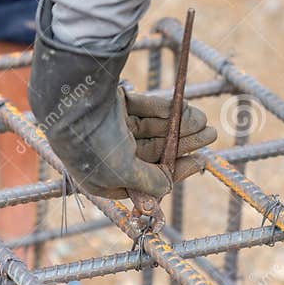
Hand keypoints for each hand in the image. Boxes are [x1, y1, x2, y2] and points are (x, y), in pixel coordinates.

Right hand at [28, 0, 215, 200]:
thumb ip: (149, 182)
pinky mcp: (114, 104)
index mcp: (103, 178)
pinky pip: (144, 110)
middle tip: (210, 136)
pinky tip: (185, 109)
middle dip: (181, 145)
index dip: (174, 172)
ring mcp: (111, 128)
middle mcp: (107, 155)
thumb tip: (167, 186)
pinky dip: (164, 110)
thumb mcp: (125, 173)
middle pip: (153, 153)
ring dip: (178, 126)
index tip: (199, 163)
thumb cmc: (94, 143)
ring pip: (152, 130)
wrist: (73, 97)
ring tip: (204, 121)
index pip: (145, 181)